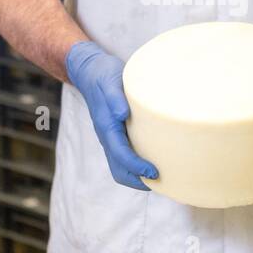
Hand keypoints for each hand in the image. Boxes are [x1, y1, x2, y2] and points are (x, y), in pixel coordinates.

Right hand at [65, 40, 158, 190]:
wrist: (90, 70)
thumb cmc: (103, 75)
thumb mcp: (110, 81)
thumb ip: (115, 97)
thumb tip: (122, 114)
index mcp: (106, 127)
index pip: (121, 155)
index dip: (137, 168)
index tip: (155, 173)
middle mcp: (107, 136)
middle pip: (119, 170)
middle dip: (138, 181)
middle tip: (162, 181)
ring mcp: (110, 136)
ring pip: (120, 166)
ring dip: (137, 176)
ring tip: (160, 177)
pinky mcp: (115, 133)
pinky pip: (124, 156)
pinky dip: (136, 164)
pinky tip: (153, 159)